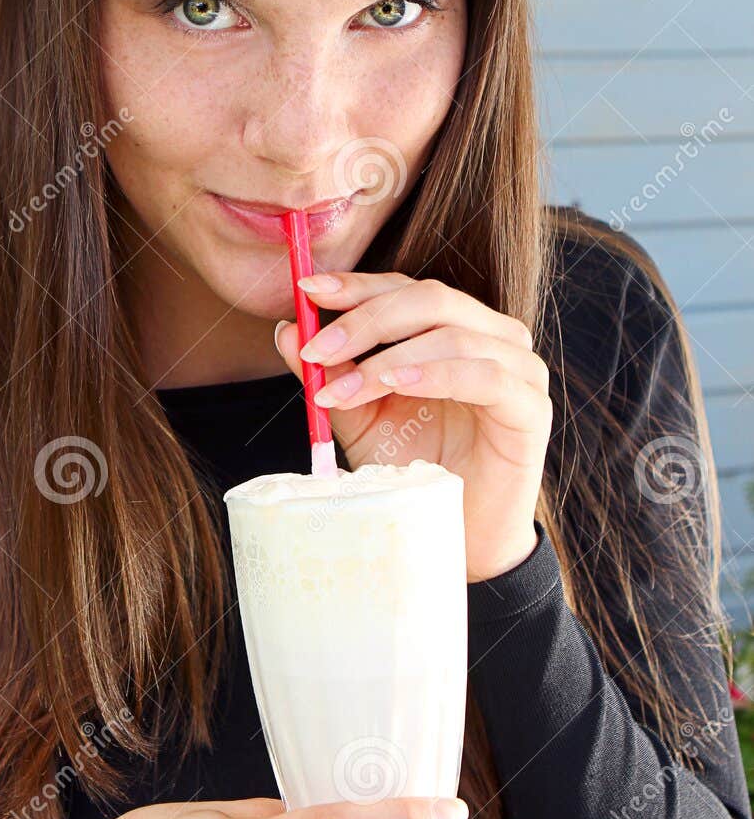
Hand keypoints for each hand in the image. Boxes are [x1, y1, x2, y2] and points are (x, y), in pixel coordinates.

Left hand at [274, 270, 551, 581]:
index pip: (406, 288)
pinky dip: (435, 373)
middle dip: (366, 320)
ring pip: (453, 334)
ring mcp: (520, 369)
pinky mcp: (531, 408)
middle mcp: (494, 337)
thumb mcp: (361, 417)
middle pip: (431, 299)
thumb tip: (287, 330)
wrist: (457, 533)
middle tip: (318, 350)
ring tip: (345, 387)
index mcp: (456, 328)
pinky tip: (397, 384)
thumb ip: (333, 373)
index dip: (358, 285)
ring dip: (389, 356)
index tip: (308, 290)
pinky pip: (485, 375)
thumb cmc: (415, 470)